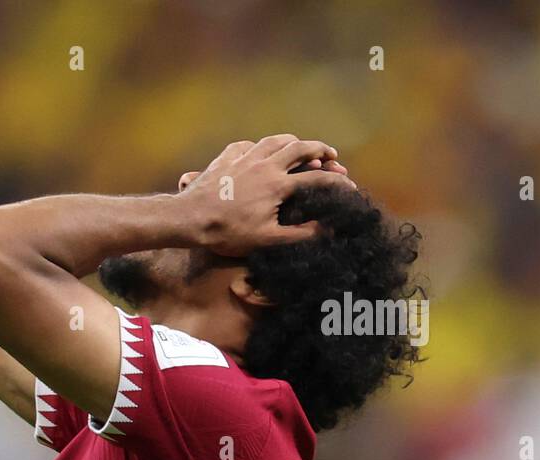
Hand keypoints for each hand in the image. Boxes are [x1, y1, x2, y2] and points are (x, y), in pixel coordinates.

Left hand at [175, 135, 356, 255]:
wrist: (189, 218)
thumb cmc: (227, 232)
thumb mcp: (266, 239)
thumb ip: (299, 233)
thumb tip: (327, 229)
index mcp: (278, 185)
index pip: (317, 179)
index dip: (337, 183)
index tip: (350, 186)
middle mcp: (264, 165)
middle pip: (300, 148)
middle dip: (319, 149)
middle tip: (331, 154)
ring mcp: (244, 159)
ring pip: (274, 140)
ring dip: (292, 141)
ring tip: (300, 145)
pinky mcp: (226, 159)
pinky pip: (247, 145)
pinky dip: (259, 145)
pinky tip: (259, 150)